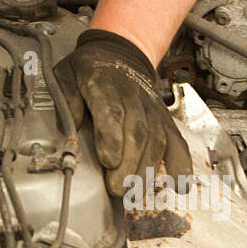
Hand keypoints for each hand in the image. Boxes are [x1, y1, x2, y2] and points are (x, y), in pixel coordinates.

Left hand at [53, 28, 191, 197]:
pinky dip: (181, 164)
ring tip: (135, 194)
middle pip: (136, 132)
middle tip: (117, 189)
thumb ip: (66, 101)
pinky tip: (180, 185)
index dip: (111, 137)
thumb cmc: (88, 69)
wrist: (120, 53)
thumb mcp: (65, 74)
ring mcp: (152, 110)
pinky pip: (177, 142)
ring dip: (147, 169)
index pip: (111, 111)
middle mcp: (133, 98)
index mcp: (103, 85)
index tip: (108, 160)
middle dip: (128, 164)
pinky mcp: (165, 120)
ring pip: (156, 141)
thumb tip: (69, 130)